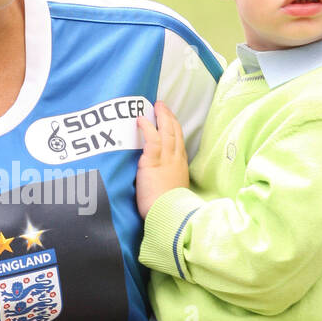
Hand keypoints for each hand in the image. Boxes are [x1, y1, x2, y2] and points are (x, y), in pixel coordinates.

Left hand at [136, 101, 190, 219]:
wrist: (169, 214)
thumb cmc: (168, 208)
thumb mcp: (172, 190)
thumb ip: (167, 180)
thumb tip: (160, 179)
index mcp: (180, 166)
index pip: (179, 142)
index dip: (175, 129)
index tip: (170, 120)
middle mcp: (176, 159)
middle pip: (175, 132)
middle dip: (169, 117)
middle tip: (162, 106)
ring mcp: (166, 159)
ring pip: (166, 131)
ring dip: (161, 116)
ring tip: (155, 106)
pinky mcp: (153, 161)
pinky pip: (152, 139)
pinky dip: (147, 127)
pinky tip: (141, 119)